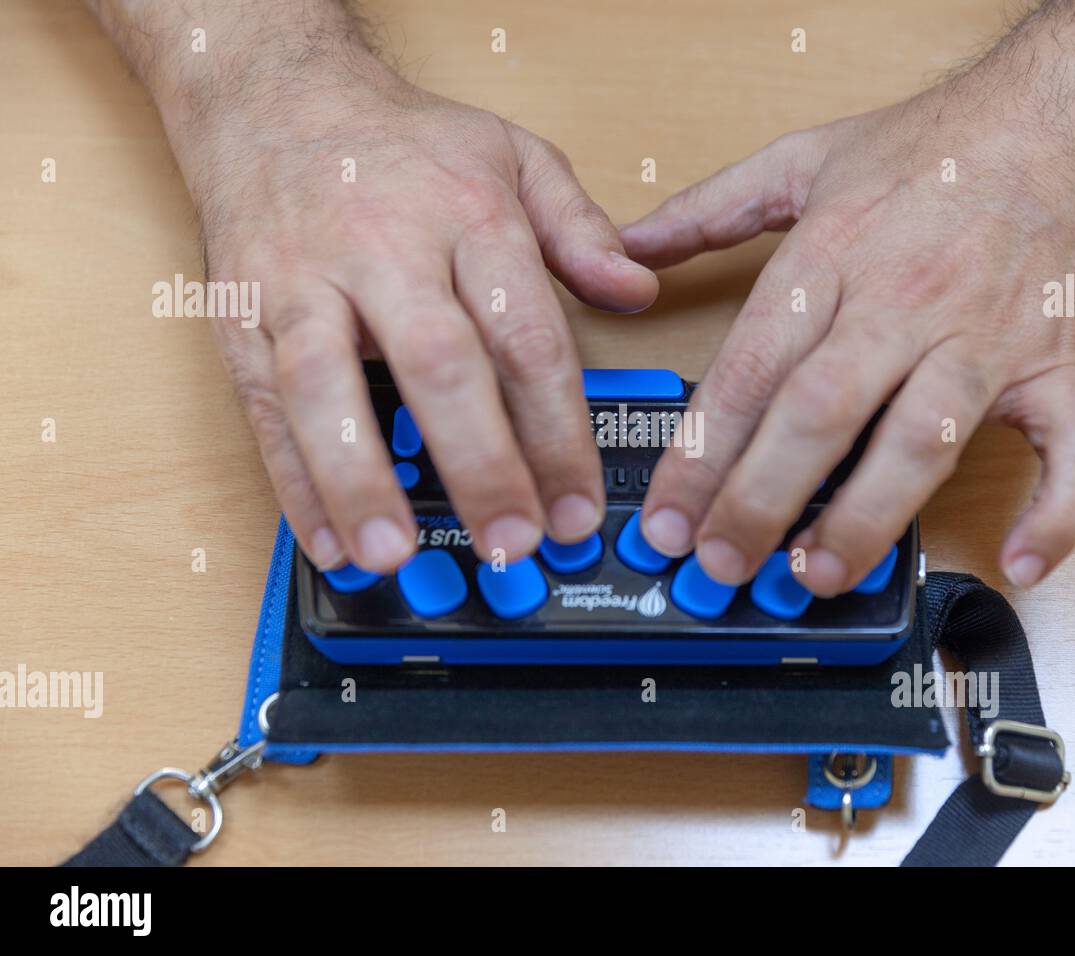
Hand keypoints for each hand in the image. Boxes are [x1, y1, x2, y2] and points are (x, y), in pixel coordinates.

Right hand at [183, 52, 657, 571]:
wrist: (274, 100)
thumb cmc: (404, 145)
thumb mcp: (513, 157)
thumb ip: (580, 229)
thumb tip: (639, 290)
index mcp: (467, 216)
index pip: (526, 336)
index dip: (558, 432)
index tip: (578, 505)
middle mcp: (383, 249)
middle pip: (436, 363)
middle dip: (479, 462)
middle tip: (512, 541)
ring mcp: (301, 283)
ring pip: (324, 384)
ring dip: (360, 478)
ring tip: (396, 555)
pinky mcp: (241, 315)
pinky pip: (263, 404)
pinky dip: (291, 479)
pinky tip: (327, 539)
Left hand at [622, 81, 1074, 593]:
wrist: (1067, 114)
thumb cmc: (934, 145)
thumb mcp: (803, 157)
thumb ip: (708, 209)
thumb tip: (626, 245)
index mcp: (834, 255)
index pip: (750, 369)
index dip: (701, 452)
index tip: (666, 516)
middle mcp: (906, 300)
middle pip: (820, 413)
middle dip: (760, 499)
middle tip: (718, 562)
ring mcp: (988, 337)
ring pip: (922, 439)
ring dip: (867, 517)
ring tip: (816, 574)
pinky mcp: (1060, 363)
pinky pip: (1073, 446)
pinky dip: (1058, 509)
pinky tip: (1018, 562)